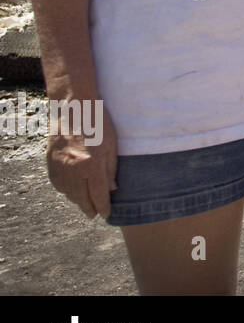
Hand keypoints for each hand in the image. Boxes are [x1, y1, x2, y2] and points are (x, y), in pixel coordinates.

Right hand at [47, 104, 116, 218]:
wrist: (73, 108)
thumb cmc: (98, 123)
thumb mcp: (112, 146)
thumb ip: (111, 169)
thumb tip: (112, 189)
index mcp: (92, 165)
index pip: (98, 195)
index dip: (103, 207)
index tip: (107, 214)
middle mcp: (74, 170)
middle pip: (81, 199)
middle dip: (89, 208)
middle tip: (95, 214)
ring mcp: (60, 168)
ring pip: (68, 193)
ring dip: (77, 200)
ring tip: (85, 204)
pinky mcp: (50, 164)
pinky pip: (58, 184)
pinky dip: (66, 190)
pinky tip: (73, 191)